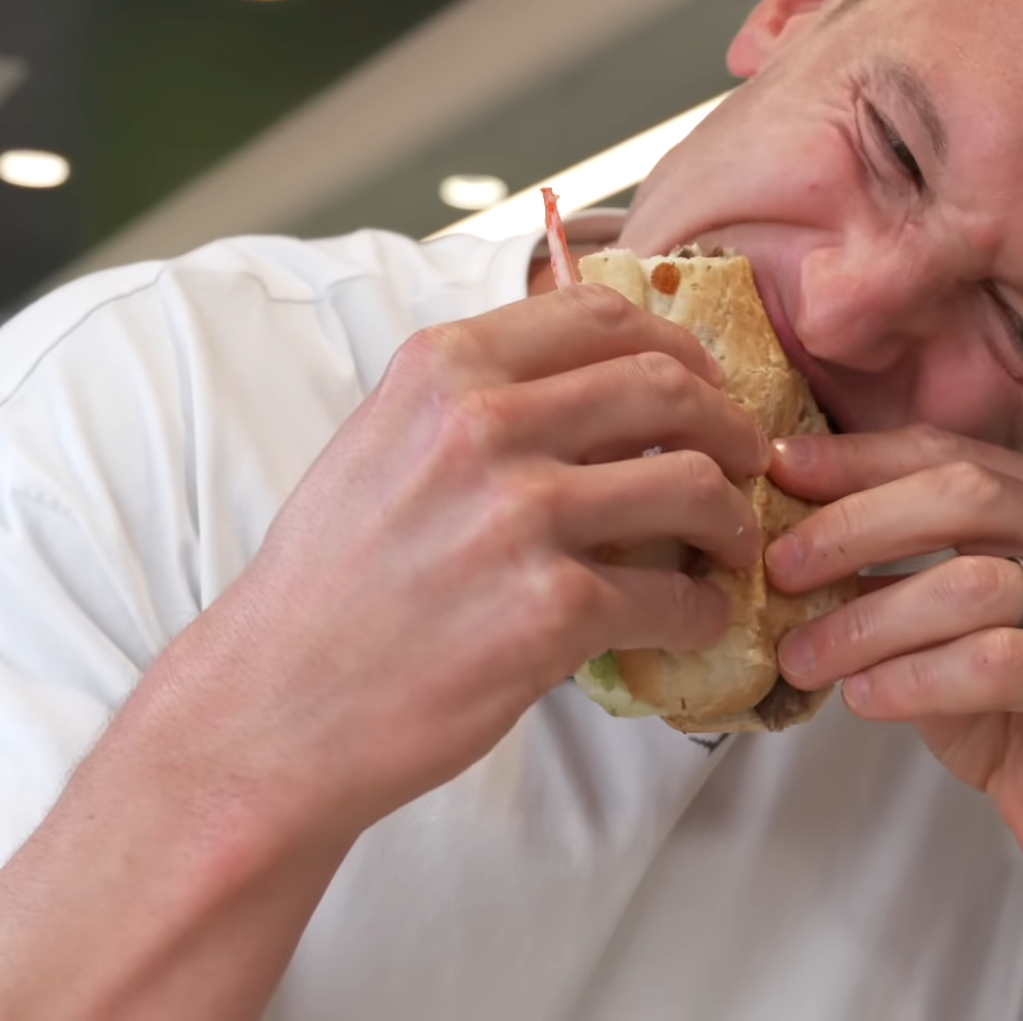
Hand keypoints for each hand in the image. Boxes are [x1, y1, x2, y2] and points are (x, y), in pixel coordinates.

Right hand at [219, 282, 768, 830]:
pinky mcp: (550, 609)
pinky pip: (673, 593)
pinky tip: (693, 617)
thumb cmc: (330, 585)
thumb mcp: (385, 444)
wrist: (275, 707)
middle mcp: (482, 424)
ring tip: (731, 544)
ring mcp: (519, 515)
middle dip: (728, 422)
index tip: (702, 381)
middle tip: (747, 457)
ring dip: (733, 517)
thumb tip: (600, 387)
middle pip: (666, 385)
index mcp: (443, 368)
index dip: (676, 344)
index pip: (598, 314)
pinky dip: (702, 608)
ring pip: (692, 483)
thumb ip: (481, 400)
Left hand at [765, 427, 1022, 892]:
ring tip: (804, 657)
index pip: (948, 454)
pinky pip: (996, 663)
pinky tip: (863, 698)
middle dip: (858, 526)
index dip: (858, 460)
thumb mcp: (935, 619)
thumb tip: (786, 525)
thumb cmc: (1005, 704)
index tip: (777, 470)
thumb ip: (888, 564)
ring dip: (870, 621)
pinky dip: (914, 678)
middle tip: (782, 569)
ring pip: (973, 585)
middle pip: (967, 496)